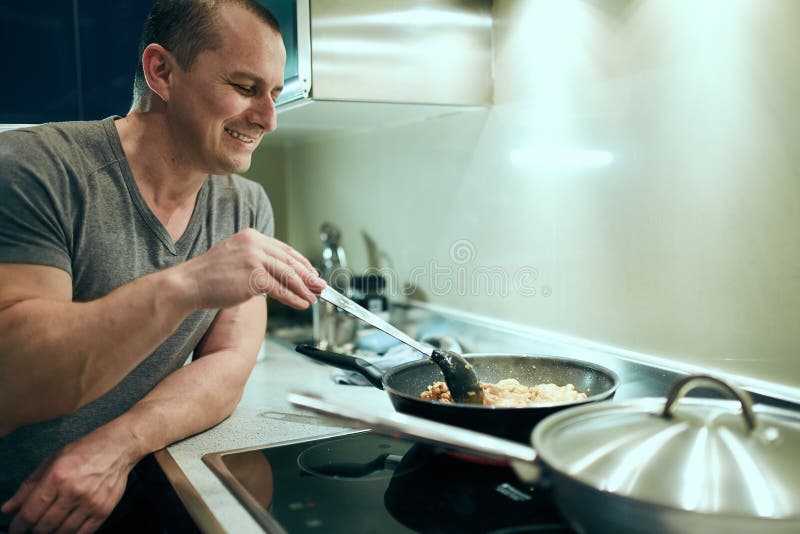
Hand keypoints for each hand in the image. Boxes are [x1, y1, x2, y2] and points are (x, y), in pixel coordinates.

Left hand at [0, 428, 135, 533]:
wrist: (119, 447)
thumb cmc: (84, 451)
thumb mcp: (51, 461)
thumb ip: (28, 486)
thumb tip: (8, 508)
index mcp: (57, 477)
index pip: (30, 512)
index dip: (19, 526)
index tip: (17, 528)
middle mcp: (73, 491)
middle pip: (44, 526)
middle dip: (34, 531)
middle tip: (33, 528)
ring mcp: (90, 502)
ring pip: (62, 532)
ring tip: (49, 528)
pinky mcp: (104, 509)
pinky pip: (83, 533)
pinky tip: (66, 529)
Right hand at [179, 228, 325, 309]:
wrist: (189, 284)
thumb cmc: (210, 275)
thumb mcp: (235, 257)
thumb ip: (256, 259)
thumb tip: (280, 272)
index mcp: (251, 236)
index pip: (284, 249)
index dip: (301, 262)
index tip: (311, 272)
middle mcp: (254, 244)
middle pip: (290, 261)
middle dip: (308, 275)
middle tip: (320, 286)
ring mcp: (254, 259)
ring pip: (288, 275)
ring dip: (303, 289)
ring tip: (313, 298)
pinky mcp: (252, 276)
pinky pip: (280, 289)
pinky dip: (293, 298)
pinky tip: (300, 303)